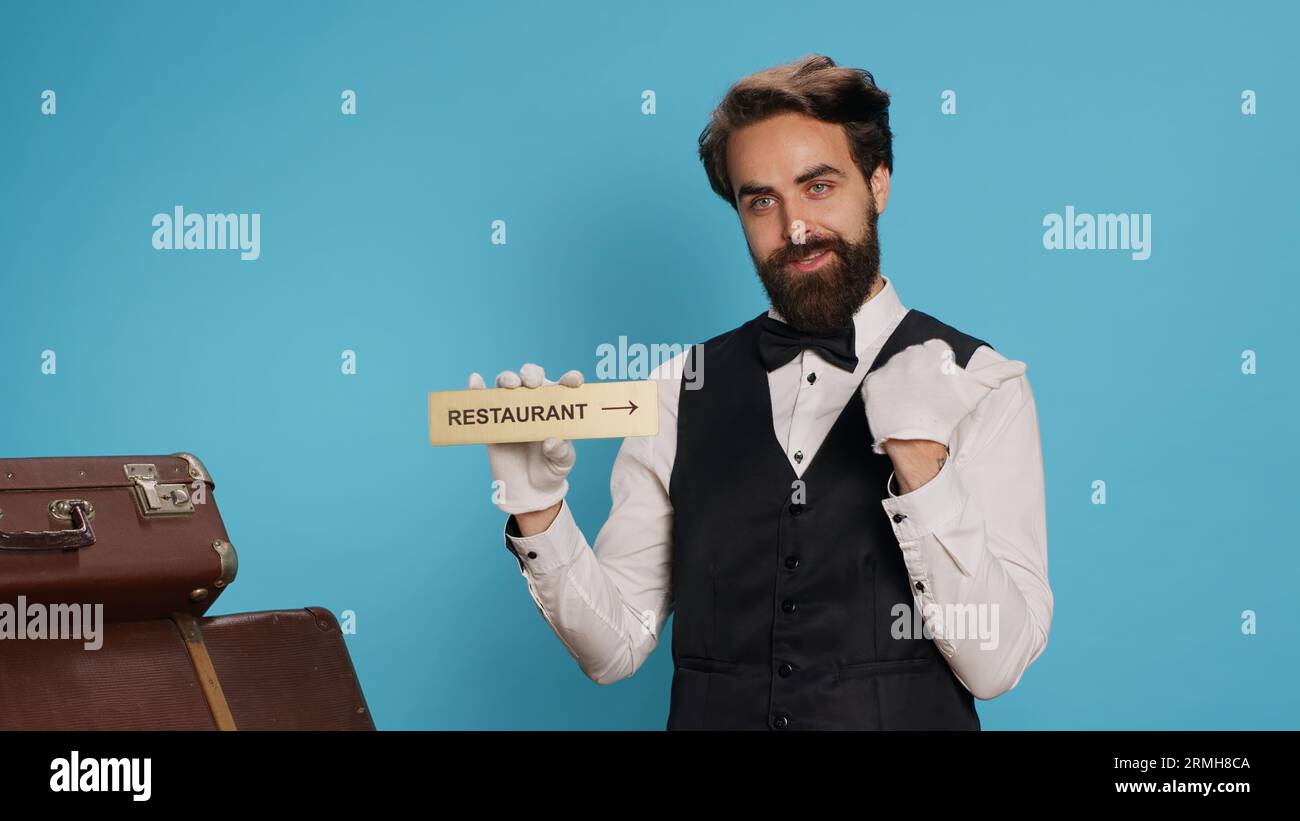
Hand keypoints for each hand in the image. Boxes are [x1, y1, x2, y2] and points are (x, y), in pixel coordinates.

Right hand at [468, 363, 583, 515]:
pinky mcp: (493, 422)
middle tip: (533, 384)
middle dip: (531, 374)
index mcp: (556, 408)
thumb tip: (551, 441)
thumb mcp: (562, 462)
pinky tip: (475, 380)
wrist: (528, 489)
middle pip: (531, 377)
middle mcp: (534, 403)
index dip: (570, 379)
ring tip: (511, 386)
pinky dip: (477, 388)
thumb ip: (560, 452)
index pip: (564, 386)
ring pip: (507, 383)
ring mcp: (512, 410)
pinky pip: (483, 401)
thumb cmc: (551, 469)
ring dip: (508, 379)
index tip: (575, 381)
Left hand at [861, 339, 1025, 453]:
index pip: (932, 351)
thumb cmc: (947, 414)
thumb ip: (997, 374)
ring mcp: (888, 368)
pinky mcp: (872, 382)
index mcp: (934, 350)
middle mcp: (909, 354)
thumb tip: (1022, 366)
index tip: (937, 387)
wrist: (917, 442)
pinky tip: (894, 405)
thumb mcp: (975, 391)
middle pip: (911, 359)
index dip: (934, 371)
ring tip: (909, 402)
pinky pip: (876, 382)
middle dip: (916, 375)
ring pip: (894, 370)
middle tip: (922, 397)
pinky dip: (883, 393)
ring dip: (899, 383)